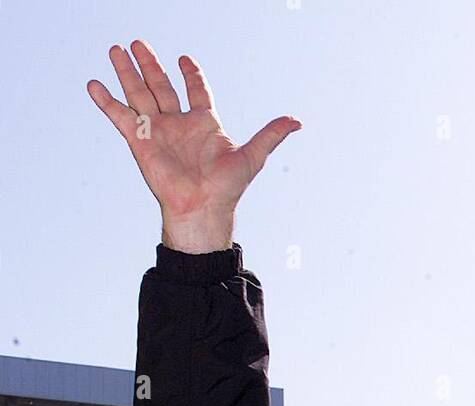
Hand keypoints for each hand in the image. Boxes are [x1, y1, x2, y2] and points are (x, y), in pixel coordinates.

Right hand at [87, 40, 300, 250]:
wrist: (202, 210)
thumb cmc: (227, 189)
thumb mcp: (252, 156)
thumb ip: (271, 135)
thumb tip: (297, 120)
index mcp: (204, 124)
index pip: (197, 91)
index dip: (192, 75)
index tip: (186, 59)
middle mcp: (178, 124)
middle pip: (161, 85)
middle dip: (150, 64)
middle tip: (138, 43)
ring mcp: (158, 131)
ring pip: (139, 94)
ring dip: (127, 72)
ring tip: (116, 49)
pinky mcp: (140, 142)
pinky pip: (120, 116)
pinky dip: (107, 101)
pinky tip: (94, 84)